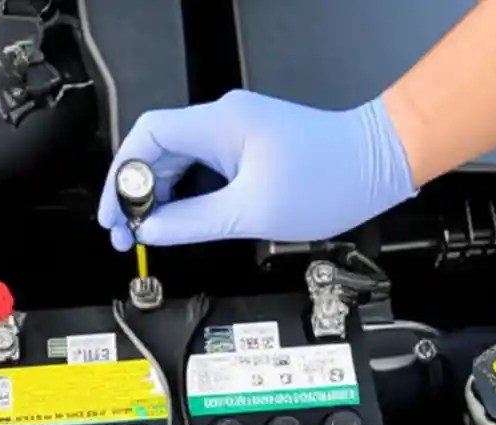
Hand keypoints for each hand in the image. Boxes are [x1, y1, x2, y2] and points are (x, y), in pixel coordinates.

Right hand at [96, 90, 416, 250]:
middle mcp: (224, 119)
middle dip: (136, 193)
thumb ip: (192, 223)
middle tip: (126, 233)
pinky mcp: (248, 146)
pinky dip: (186, 193)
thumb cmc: (332, 178)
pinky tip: (180, 220)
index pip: (146, 136)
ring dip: (160, 196)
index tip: (115, 213)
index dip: (122, 176)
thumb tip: (152, 230)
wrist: (380, 164)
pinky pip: (202, 167)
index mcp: (220, 124)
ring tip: (149, 232)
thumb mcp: (252, 212)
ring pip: (179, 160)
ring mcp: (236, 132)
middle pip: (157, 150)